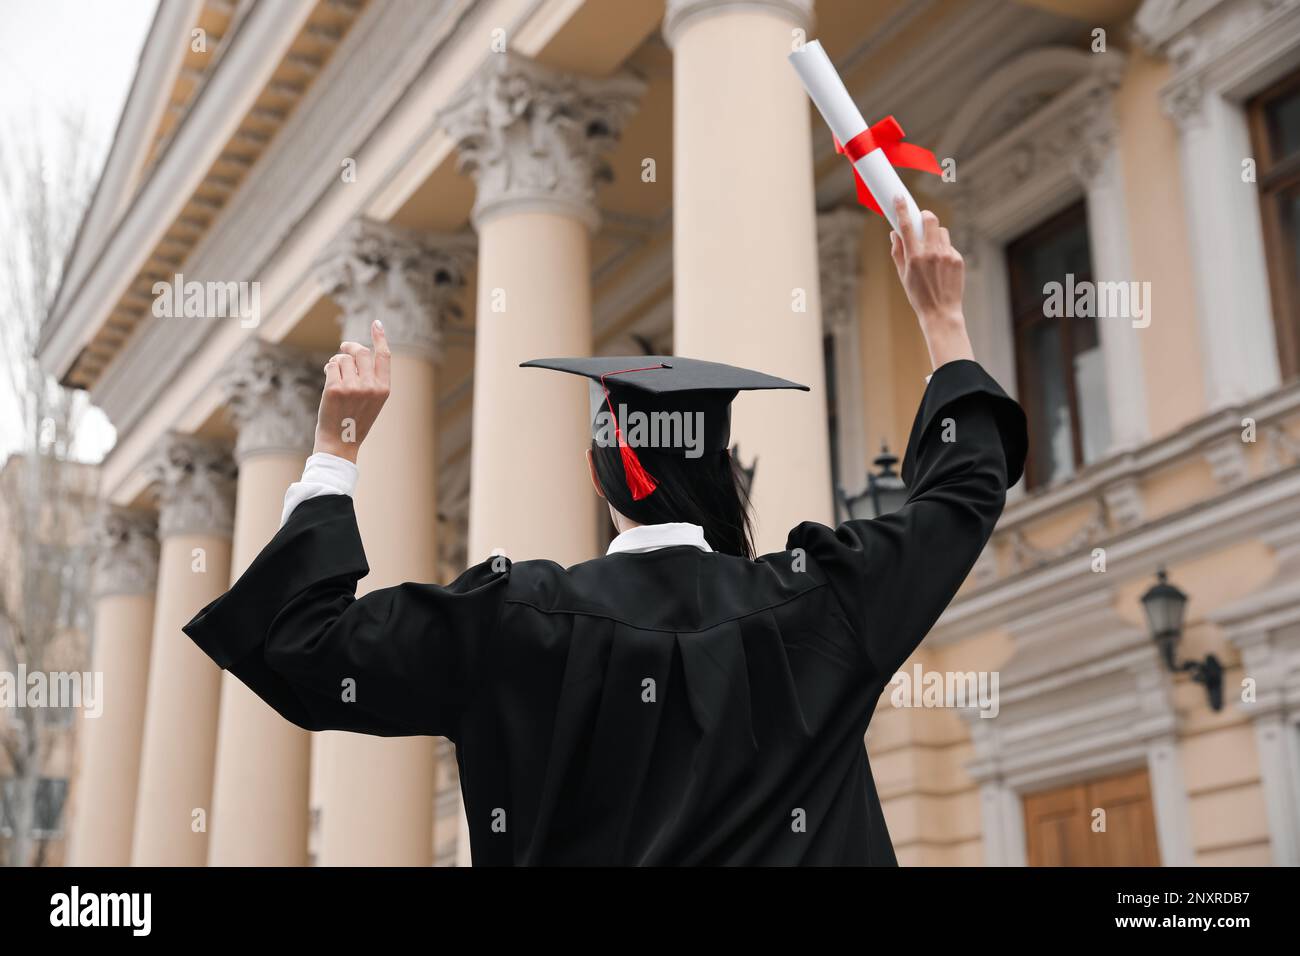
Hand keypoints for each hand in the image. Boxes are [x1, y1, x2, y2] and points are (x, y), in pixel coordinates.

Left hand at [313, 320, 390, 463]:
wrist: (340, 441)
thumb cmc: (354, 420)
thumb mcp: (372, 400)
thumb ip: (369, 378)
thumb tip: (354, 351)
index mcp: (384, 389)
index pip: (384, 356)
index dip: (380, 338)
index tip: (376, 323)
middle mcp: (371, 386)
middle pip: (361, 352)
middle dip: (350, 347)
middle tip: (343, 348)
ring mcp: (353, 387)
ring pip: (344, 359)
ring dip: (337, 362)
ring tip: (335, 376)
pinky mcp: (335, 388)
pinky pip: (331, 366)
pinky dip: (329, 369)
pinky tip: (329, 379)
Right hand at [889, 196, 973, 369]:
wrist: (941, 312)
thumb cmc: (918, 296)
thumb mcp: (902, 276)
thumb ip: (898, 252)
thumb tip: (894, 234)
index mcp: (914, 257)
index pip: (907, 226)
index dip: (902, 209)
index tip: (899, 197)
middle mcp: (931, 253)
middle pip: (930, 219)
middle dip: (925, 216)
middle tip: (922, 220)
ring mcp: (947, 255)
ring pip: (941, 231)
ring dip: (935, 235)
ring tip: (932, 252)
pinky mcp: (958, 259)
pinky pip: (949, 246)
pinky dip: (944, 250)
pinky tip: (941, 267)